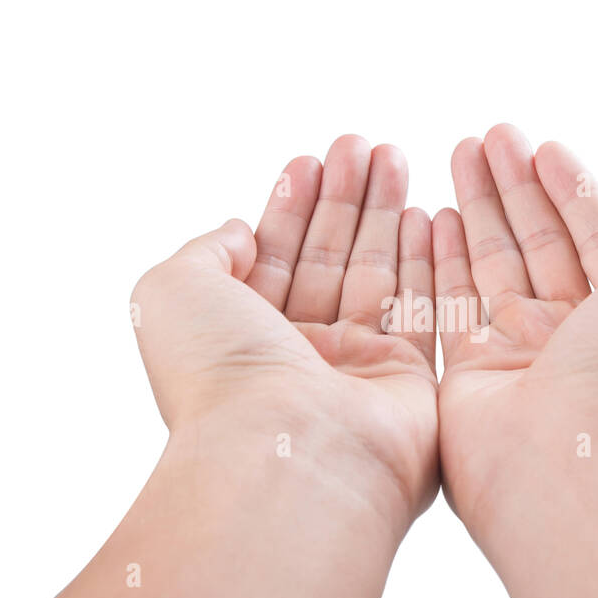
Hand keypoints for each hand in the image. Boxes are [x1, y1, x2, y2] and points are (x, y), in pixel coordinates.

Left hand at [130, 135, 437, 526]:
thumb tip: (239, 232)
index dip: (291, 206)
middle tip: (361, 145)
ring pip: (375, 275)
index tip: (310, 160)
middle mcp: (297, 356)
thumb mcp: (170, 291)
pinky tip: (428, 214)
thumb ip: (204, 251)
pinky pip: (420, 311)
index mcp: (239, 338)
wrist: (287, 451)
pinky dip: (425, 262)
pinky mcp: (409, 383)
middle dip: (344, 198)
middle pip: (327, 258)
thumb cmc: (219, 379)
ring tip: (393, 155)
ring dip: (385, 213)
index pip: (273, 258)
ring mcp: (354, 371)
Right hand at [432, 124, 597, 533]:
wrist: (587, 457)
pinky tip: (431, 216)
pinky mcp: (469, 379)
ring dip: (478, 206)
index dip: (572, 187)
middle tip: (491, 134)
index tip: (545, 145)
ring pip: (493, 265)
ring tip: (459, 151)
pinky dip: (441, 260)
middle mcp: (579, 337)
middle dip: (516, 185)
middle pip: (541, 243)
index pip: (597, 235)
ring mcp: (522, 359)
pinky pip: (449, 306)